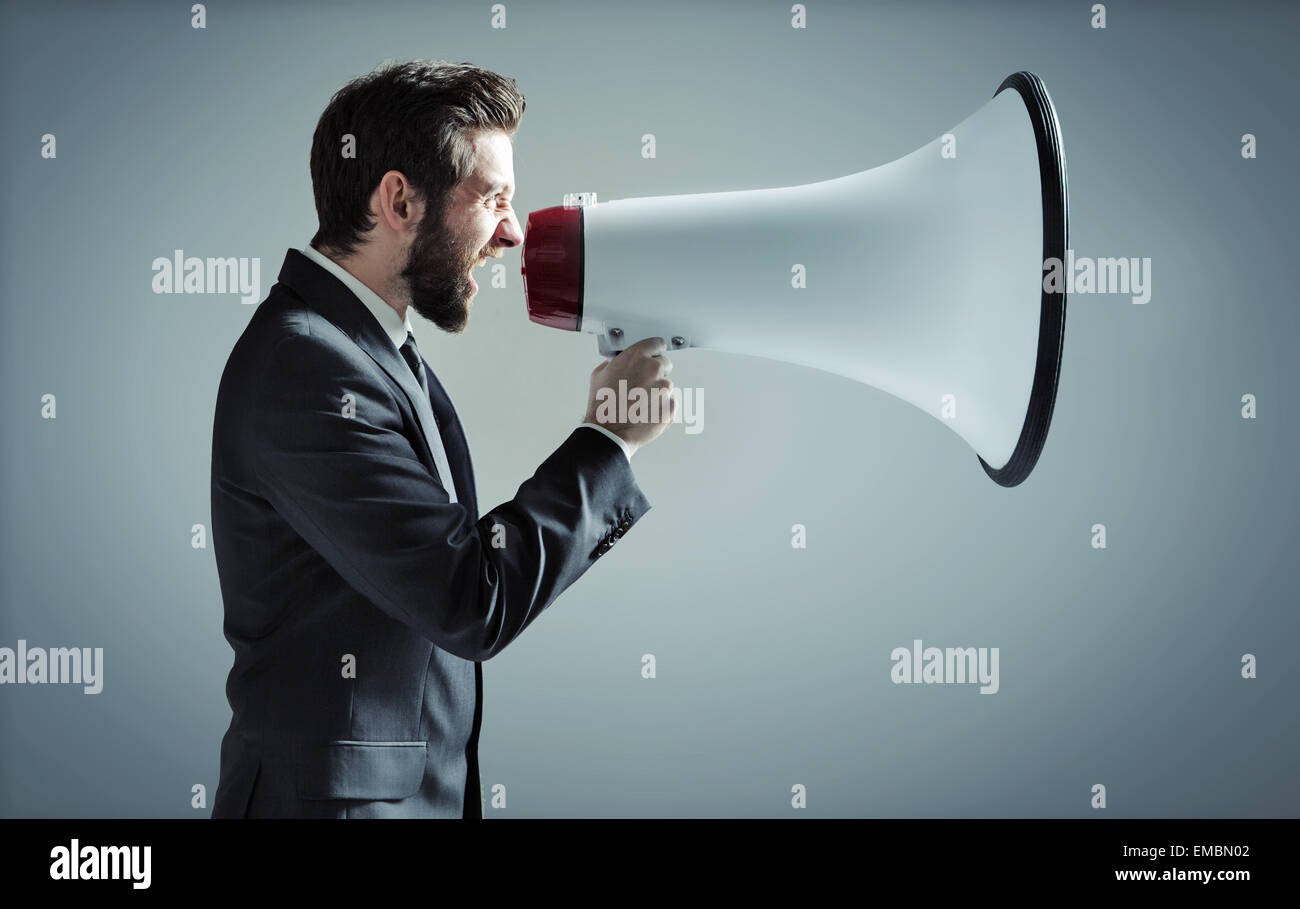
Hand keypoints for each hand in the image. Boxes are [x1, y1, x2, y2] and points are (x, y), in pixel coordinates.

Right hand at [583, 336, 676, 456]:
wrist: (609, 432)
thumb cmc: (603, 406)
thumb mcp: (599, 374)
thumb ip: (614, 362)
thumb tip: (619, 362)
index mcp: (636, 356)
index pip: (657, 343)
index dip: (654, 352)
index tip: (653, 357)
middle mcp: (653, 368)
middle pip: (665, 364)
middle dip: (656, 373)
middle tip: (642, 386)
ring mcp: (664, 388)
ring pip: (667, 385)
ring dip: (658, 392)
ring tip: (640, 404)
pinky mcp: (671, 406)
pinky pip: (670, 403)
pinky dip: (662, 408)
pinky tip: (646, 413)